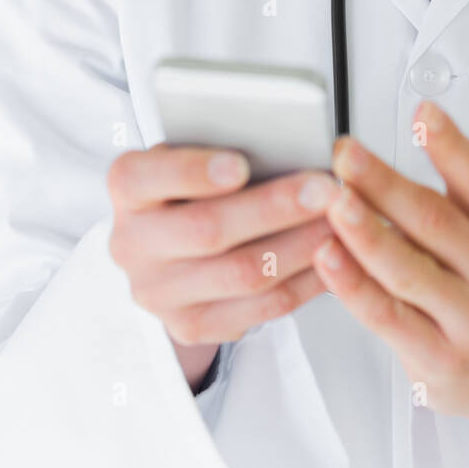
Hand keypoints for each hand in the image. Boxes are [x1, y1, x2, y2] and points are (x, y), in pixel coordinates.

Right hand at [107, 144, 340, 384]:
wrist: (173, 248)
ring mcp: (158, 293)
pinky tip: (334, 255)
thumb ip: (225, 143)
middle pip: (207, 230)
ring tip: (341, 220)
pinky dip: (305, 281)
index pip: (146, 177)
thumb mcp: (195, 151)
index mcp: (127, 186)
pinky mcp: (190, 326)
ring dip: (301, 246)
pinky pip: (260, 309)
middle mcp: (132, 243)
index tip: (242, 164)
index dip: (193, 172)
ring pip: (242, 274)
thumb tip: (287, 140)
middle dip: (274, 208)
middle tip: (325, 189)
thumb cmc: (197, 182)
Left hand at [313, 101, 468, 449]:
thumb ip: (451, 190)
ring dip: (366, 234)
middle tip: (346, 155)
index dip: (450, 144)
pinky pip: (388, 318)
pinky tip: (329, 258)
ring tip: (333, 202)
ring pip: (409, 270)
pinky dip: (354, 286)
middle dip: (384, 184)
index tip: (423, 113)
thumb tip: (402, 134)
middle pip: (434, 222)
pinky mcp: (438, 359)